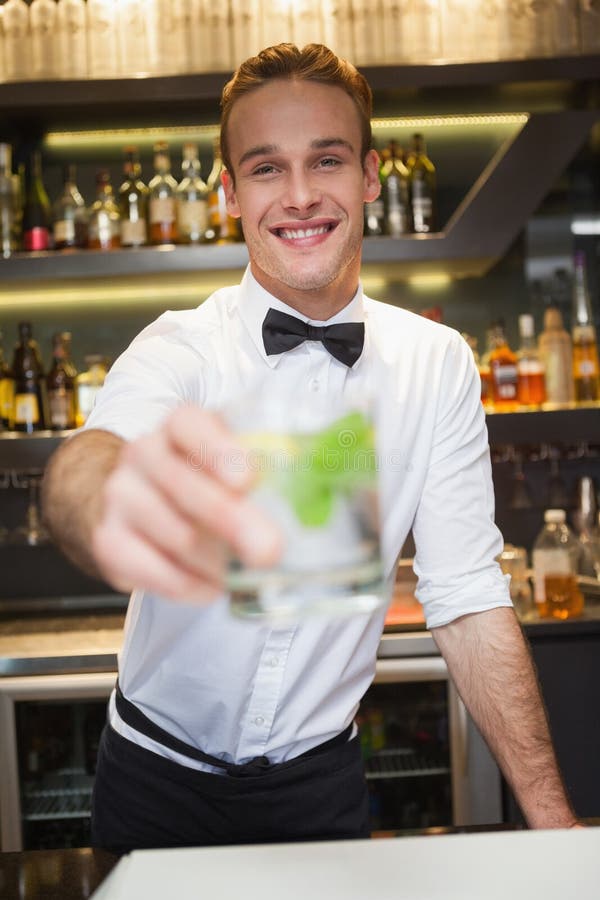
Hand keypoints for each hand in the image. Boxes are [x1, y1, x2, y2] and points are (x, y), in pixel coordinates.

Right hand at [91, 406, 282, 601]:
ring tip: (248, 572)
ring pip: (175, 535)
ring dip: (219, 561)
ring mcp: (121, 496)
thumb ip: (274, 467)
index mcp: (178, 427)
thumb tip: (335, 484)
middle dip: (232, 521)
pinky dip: (191, 585)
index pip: (188, 424)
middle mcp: (143, 454)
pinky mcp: (108, 540)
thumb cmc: (202, 481)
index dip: (217, 449)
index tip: (248, 479)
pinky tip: (214, 586)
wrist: (136, 504)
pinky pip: (155, 571)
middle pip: (184, 485)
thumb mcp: (233, 462)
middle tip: (270, 550)